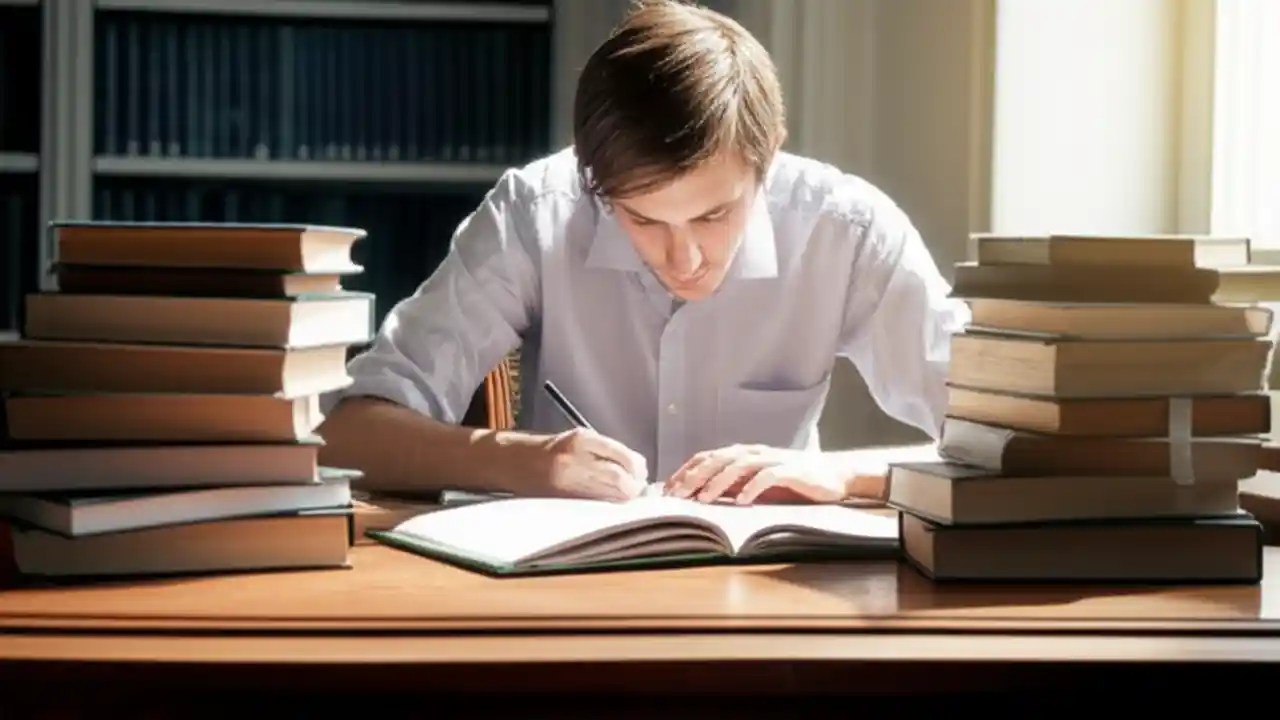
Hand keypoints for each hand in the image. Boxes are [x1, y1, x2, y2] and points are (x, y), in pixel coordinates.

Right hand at [537, 428, 648, 500]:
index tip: (641, 472)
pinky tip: (610, 501)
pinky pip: (597, 505)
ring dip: (624, 497)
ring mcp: (569, 483)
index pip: (622, 457)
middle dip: (634, 485)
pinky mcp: (564, 501)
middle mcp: (575, 461)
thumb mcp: (580, 439)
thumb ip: (607, 451)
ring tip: (625, 494)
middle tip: (637, 486)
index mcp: (581, 440)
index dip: (637, 467)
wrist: (518, 463)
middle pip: (619, 479)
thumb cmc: (551, 450)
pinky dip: (610, 504)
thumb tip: (637, 468)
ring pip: (611, 495)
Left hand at [663, 444, 848, 504]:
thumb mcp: (756, 484)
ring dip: (719, 483)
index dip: (686, 471)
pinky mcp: (791, 470)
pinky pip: (768, 476)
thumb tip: (699, 496)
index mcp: (742, 454)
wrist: (834, 475)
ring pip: (739, 466)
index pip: (707, 457)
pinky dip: (752, 488)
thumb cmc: (791, 482)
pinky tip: (741, 502)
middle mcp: (754, 453)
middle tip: (678, 494)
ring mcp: (772, 459)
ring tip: (704, 499)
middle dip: (695, 476)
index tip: (668, 489)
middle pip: (718, 460)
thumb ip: (732, 485)